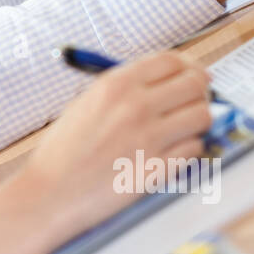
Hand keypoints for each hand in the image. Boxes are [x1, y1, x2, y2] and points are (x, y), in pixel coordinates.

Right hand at [23, 52, 210, 247]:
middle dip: (200, 91)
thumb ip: (124, 89)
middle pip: (194, 84)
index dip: (188, 66)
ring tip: (184, 129)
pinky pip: (194, 149)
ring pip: (202, 116)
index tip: (193, 75)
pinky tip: (174, 152)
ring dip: (198, 121)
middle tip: (195, 101)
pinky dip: (190, 149)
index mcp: (116, 84)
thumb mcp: (87, 103)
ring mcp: (149, 138)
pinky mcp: (158, 169)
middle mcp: (136, 106)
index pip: (171, 61)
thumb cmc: (63, 151)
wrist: (51, 192)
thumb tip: (163, 83)